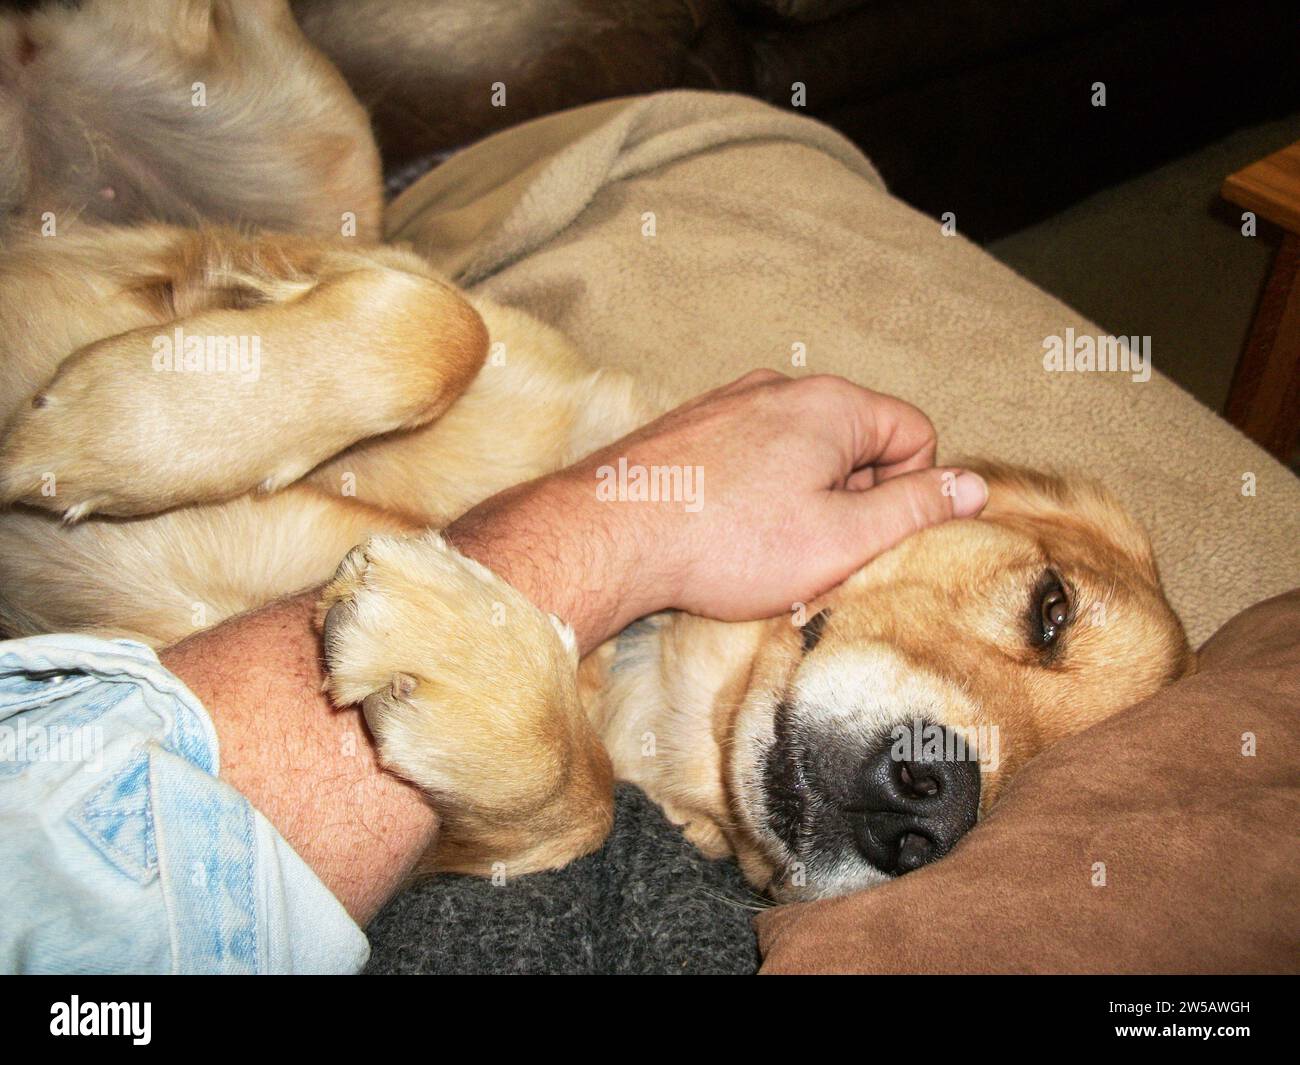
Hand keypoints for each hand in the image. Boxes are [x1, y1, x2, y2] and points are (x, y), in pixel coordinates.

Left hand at [446, 371, 984, 648]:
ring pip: (800, 449)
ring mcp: (729, 401)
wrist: (610, 535)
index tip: (867, 535)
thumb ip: (914, 510)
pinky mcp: (690, 426)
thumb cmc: (726, 543)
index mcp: (832, 404)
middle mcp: (781, 387)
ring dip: (800, 496)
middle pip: (856, 439)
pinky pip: (750, 454)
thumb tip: (972, 487)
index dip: (907, 493)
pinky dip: (753, 491)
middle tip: (814, 549)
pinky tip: (724, 530)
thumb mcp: (841, 540)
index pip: (914, 434)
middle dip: (851, 495)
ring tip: (762, 546)